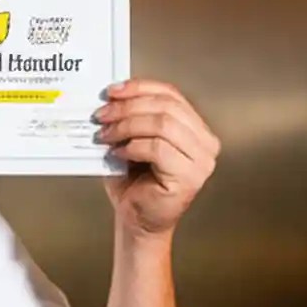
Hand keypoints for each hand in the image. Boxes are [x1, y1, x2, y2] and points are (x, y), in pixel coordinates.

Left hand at [95, 79, 219, 237]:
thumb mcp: (133, 139)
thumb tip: (110, 96)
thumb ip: (131, 116)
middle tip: (101, 115)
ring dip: (126, 125)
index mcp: (195, 128)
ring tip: (106, 135)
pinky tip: (118, 153)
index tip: (112, 90)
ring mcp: (201, 161)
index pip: (170, 94)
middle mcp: (205, 142)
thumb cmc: (135, 182)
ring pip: (162, 124)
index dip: (139, 88)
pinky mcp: (189, 177)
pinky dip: (132, 146)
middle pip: (165, 106)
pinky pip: (158, 149)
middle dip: (127, 107)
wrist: (136, 218)